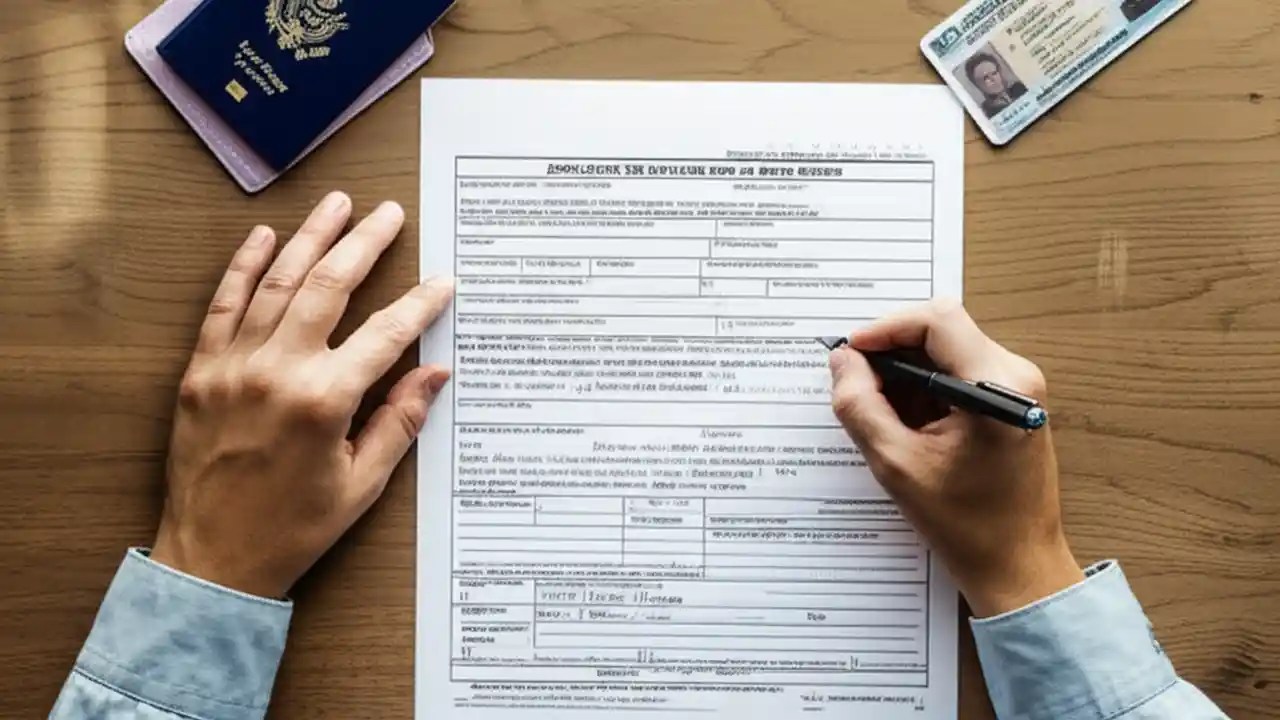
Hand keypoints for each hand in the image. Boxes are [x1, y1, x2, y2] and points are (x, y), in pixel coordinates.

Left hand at [151, 192, 453, 597]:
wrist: (211, 561)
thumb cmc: (293, 530)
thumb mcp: (362, 485)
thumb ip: (399, 422)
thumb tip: (436, 372)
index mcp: (324, 402)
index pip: (386, 335)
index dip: (420, 304)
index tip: (443, 281)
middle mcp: (278, 372)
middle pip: (329, 288)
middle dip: (364, 244)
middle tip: (388, 214)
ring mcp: (233, 367)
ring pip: (277, 284)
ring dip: (310, 239)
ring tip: (336, 205)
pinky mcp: (200, 373)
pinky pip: (223, 306)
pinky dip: (243, 267)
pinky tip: (264, 237)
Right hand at [828, 300, 1083, 616]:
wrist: (1018, 565)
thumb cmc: (967, 525)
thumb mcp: (897, 464)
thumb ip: (861, 406)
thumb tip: (843, 361)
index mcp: (996, 384)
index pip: (936, 321)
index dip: (885, 328)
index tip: (851, 354)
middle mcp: (1015, 375)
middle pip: (940, 331)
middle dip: (892, 353)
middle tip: (857, 386)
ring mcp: (1017, 387)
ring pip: (945, 351)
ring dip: (906, 374)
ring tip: (882, 416)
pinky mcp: (1011, 401)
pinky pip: (958, 372)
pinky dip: (924, 389)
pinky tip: (906, 425)